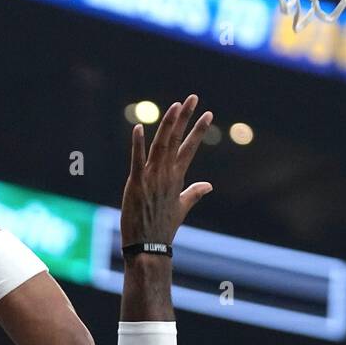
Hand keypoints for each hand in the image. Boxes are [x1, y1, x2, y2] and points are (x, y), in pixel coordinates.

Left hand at [121, 95, 212, 247]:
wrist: (149, 247)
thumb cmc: (163, 228)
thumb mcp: (182, 208)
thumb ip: (194, 193)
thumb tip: (209, 185)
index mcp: (177, 178)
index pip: (190, 148)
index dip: (198, 130)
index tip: (207, 113)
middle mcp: (166, 175)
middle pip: (177, 140)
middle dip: (185, 118)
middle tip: (193, 98)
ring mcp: (152, 178)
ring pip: (161, 145)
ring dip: (168, 124)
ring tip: (176, 106)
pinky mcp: (136, 184)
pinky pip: (137, 160)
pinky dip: (138, 144)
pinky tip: (138, 127)